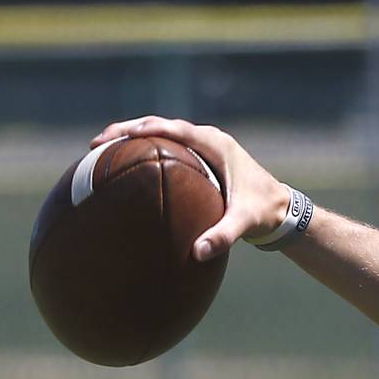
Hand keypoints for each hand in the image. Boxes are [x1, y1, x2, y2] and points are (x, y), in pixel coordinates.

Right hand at [90, 116, 291, 261]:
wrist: (283, 209)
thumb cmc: (264, 212)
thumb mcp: (244, 223)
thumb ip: (223, 236)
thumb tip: (197, 253)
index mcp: (216, 144)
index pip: (173, 129)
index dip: (142, 130)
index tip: (112, 137)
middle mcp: (210, 140)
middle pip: (161, 126)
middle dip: (127, 130)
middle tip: (95, 144)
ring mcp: (206, 147)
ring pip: (163, 133)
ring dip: (134, 137)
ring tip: (101, 151)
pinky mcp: (203, 157)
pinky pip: (169, 147)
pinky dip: (147, 150)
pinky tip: (125, 166)